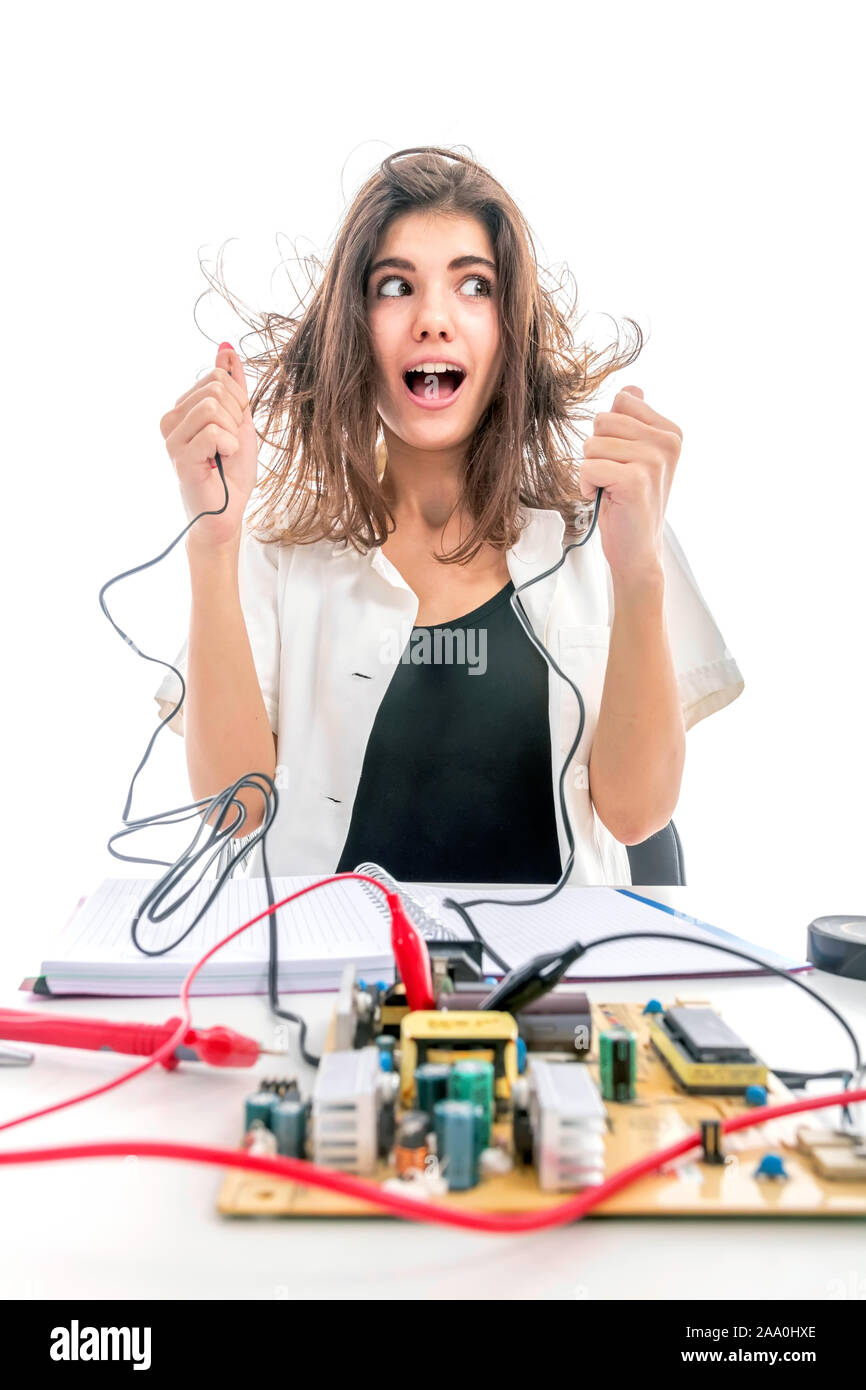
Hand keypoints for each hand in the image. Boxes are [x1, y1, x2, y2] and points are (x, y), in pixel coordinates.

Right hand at [159, 343, 258, 550]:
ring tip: (224, 453)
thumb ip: (233, 386)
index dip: (238, 400)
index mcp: (183, 408)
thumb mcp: (240, 421)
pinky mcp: (178, 456)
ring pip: (213, 408)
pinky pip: (213, 432)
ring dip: (232, 433)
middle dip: (236, 415)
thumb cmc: (232, 471)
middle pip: (215, 388)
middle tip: (230, 443)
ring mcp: (171, 437)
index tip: (234, 428)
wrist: (228, 511)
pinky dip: (228, 446)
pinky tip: (220, 461)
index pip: (216, 378)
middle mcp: (171, 419)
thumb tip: (226, 350)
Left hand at [579, 386, 682, 586]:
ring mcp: (653, 461)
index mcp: (670, 432)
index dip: (609, 432)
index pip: (622, 401)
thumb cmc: (630, 502)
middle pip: (603, 420)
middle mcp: (667, 442)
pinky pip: (588, 466)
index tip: (623, 459)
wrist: (638, 550)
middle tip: (614, 477)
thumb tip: (633, 387)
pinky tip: (605, 499)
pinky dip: (587, 485)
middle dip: (597, 450)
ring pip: (592, 444)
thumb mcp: (636, 456)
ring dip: (591, 469)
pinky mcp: (635, 481)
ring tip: (610, 489)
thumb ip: (635, 420)